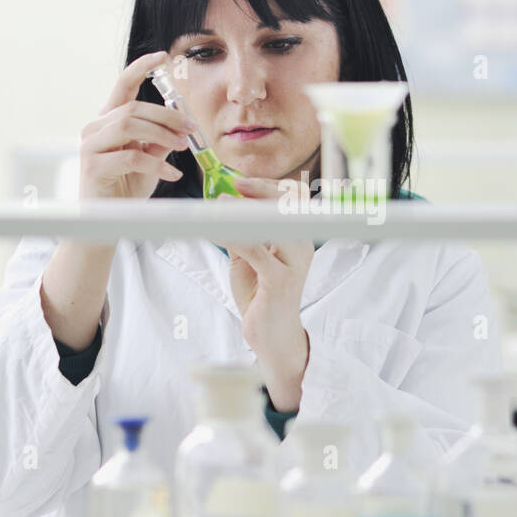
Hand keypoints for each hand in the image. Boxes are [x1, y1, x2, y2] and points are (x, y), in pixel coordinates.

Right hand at [77, 50, 194, 199]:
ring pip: (130, 126)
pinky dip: (157, 165)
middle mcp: (95, 128)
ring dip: (162, 134)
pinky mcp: (93, 166)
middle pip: (133, 109)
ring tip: (183, 146)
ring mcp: (90, 146)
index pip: (123, 86)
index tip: (162, 57)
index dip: (141, 68)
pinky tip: (173, 173)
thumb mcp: (149, 160)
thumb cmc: (125, 187)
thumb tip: (181, 124)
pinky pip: (131, 158)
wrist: (105, 219)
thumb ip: (160, 140)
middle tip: (191, 129)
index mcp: (108, 121)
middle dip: (167, 116)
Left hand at [218, 176, 314, 410]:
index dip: (268, 185)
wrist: (272, 336)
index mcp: (299, 238)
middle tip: (233, 185)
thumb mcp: (250, 258)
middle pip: (288, 205)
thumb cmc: (262, 295)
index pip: (293, 200)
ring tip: (217, 206)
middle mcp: (302, 247)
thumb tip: (224, 204)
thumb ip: (244, 232)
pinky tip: (214, 230)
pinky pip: (254, 249)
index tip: (240, 181)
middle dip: (260, 189)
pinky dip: (232, 235)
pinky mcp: (279, 280)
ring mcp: (294, 263)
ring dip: (242, 211)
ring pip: (272, 223)